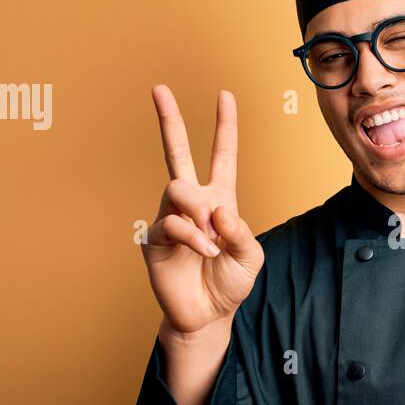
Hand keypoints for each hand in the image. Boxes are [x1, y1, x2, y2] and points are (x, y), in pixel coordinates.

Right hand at [143, 85, 264, 334]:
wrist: (208, 315)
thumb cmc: (230, 282)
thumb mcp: (251, 256)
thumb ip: (240, 231)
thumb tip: (216, 210)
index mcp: (220, 199)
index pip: (222, 155)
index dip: (225, 126)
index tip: (224, 95)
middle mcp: (192, 203)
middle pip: (177, 153)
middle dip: (169, 119)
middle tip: (159, 88)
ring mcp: (170, 218)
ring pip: (177, 189)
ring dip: (199, 213)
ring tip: (211, 241)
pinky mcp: (154, 239)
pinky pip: (172, 223)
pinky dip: (194, 238)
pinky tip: (204, 253)